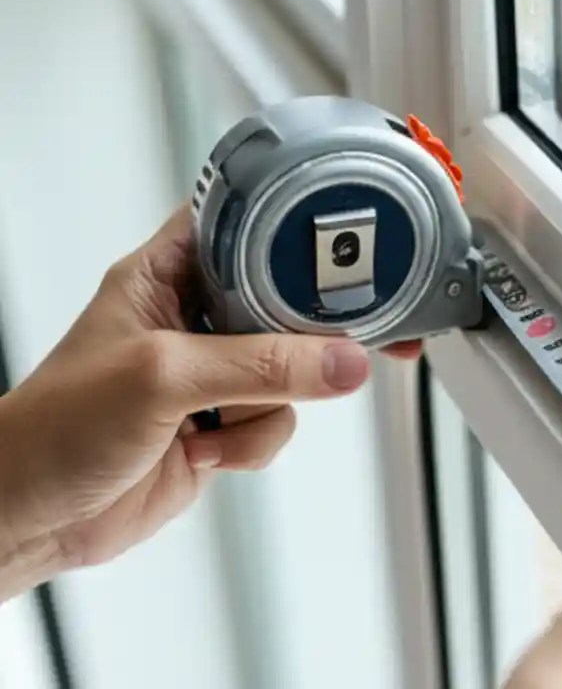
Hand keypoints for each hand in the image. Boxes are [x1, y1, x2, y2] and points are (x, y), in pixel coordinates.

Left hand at [0, 206, 420, 599]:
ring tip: (215, 423)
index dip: (292, 229)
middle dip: (311, 332)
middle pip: (285, 302)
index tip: (346, 244)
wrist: (30, 519)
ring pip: (292, 371)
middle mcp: (192, 317)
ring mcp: (211, 373)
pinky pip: (279, 421)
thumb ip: (261, 367)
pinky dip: (254, 443)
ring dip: (268, 406)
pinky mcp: (221, 423)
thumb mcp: (163, 378)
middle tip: (347, 342)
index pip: (241, 225)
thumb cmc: (57, 429)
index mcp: (163, 275)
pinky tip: (207, 453)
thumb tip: (345, 362)